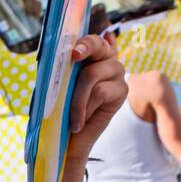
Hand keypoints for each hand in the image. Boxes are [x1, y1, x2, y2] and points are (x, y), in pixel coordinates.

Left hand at [65, 34, 128, 158]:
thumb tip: (58, 55)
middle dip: (85, 47)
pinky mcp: (122, 90)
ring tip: (72, 118)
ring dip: (77, 98)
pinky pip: (99, 92)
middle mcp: (106, 59)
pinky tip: (80, 122)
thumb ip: (62, 71)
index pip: (89, 39)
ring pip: (92, 74)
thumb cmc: (62, 112)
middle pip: (97, 46)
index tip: (73, 50)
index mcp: (90, 56)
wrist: (71, 142)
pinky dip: (85, 108)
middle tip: (74, 55)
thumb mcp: (58, 89)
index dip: (83, 40)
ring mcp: (117, 73)